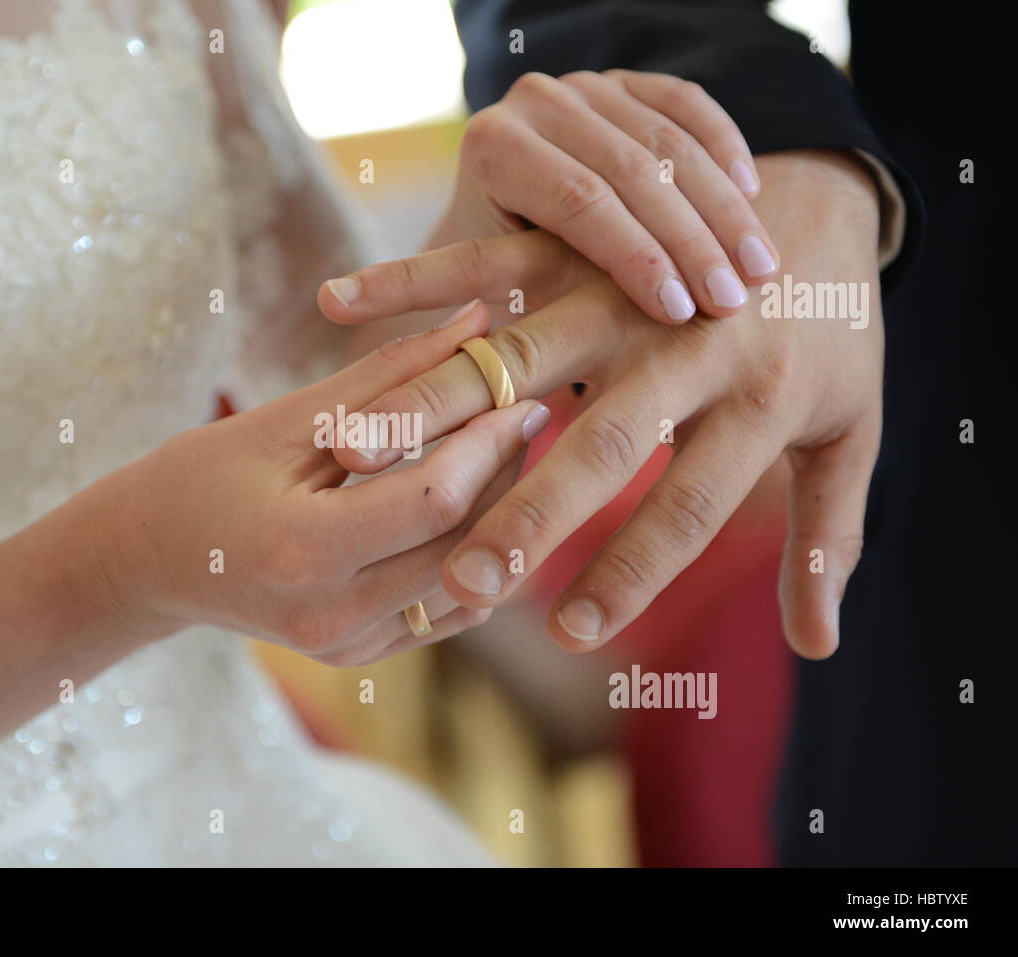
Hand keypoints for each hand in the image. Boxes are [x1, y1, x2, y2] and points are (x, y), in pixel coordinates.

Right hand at [85, 301, 549, 665]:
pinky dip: (467, 557)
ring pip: (466, 583)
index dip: (489, 443)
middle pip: (464, 544)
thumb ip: (388, 373)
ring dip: (497, 517)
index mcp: (304, 551)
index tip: (519, 393)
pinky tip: (469, 508)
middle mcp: (332, 616)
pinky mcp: (359, 657)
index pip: (437, 500)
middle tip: (524, 416)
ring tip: (499, 454)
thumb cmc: (199, 478)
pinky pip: (443, 612)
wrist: (144, 564)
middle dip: (506, 476)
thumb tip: (476, 321)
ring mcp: (347, 646)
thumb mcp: (287, 420)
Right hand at [319, 150, 882, 659]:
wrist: (827, 204)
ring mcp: (625, 286)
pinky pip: (485, 262)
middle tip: (467, 581)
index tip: (574, 635)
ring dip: (437, 404)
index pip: (690, 501)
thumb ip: (829, 538)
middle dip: (530, 513)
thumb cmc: (834, 342)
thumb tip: (821, 648)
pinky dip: (410, 280)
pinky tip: (336, 302)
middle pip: (600, 438)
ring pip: (523, 353)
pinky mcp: (581, 244)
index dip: (634, 569)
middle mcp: (686, 343)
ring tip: (358, 455)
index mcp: (762, 399)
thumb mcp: (851, 436)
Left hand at [327, 70, 779, 324]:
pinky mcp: (624, 81)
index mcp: (493, 149)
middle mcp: (534, 103)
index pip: (579, 201)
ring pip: (667, 138)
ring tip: (760, 269)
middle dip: (690, 240)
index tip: (681, 311)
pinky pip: (686, 103)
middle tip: (734, 300)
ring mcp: (582, 85)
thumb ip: (527, 308)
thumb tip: (555, 357)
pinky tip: (753, 196)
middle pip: (631, 169)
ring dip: (721, 207)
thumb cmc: (497, 276)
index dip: (635, 256)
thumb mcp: (499, 291)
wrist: (495, 215)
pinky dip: (724, 146)